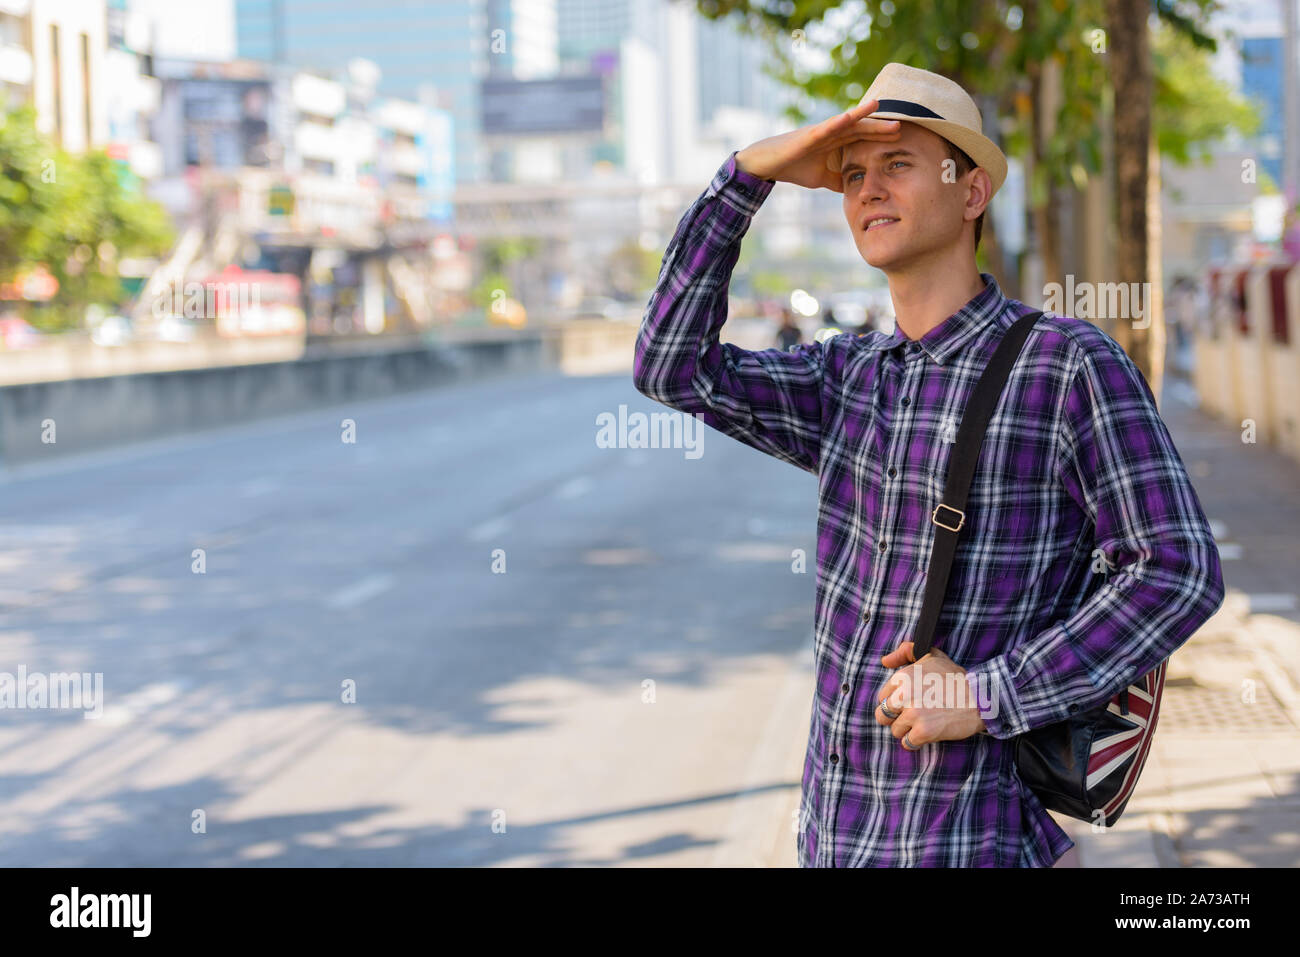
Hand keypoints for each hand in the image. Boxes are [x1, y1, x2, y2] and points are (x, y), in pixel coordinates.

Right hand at [735, 99, 901, 192]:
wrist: (769, 164)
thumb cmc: (793, 167)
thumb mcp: (822, 178)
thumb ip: (837, 180)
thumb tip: (852, 189)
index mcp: (836, 143)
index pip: (863, 138)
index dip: (881, 137)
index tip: (902, 138)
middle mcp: (831, 133)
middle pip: (861, 128)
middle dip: (880, 127)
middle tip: (903, 124)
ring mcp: (821, 131)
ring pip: (846, 122)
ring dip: (863, 115)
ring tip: (880, 106)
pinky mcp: (809, 135)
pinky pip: (826, 126)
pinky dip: (838, 121)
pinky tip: (850, 116)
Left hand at [874, 640, 987, 747]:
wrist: (980, 698)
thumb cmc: (955, 677)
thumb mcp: (931, 655)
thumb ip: (905, 651)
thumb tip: (885, 662)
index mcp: (903, 677)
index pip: (882, 696)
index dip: (895, 701)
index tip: (909, 702)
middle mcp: (904, 694)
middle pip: (883, 715)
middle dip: (896, 717)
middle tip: (914, 716)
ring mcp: (913, 714)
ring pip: (895, 730)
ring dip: (907, 730)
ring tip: (924, 723)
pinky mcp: (923, 731)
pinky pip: (907, 743)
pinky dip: (916, 742)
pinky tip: (928, 733)